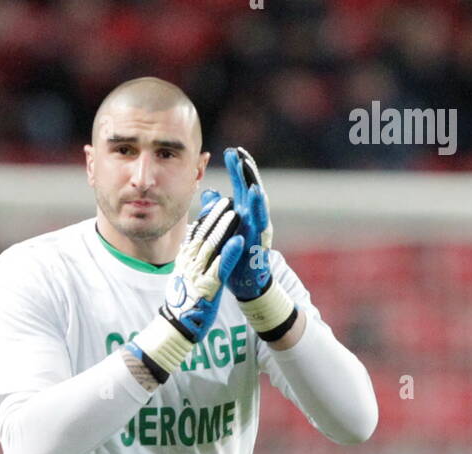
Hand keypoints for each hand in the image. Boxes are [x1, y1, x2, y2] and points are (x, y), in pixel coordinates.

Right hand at [161, 190, 244, 340]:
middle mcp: (190, 264)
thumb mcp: (183, 275)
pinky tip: (239, 241)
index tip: (217, 202)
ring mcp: (197, 275)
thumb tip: (191, 242)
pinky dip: (229, 253)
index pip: (196, 233)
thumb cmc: (183, 302)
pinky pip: (220, 268)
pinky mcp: (207, 287)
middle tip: (228, 200)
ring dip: (223, 228)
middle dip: (216, 216)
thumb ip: (189, 257)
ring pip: (211, 247)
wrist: (175, 326)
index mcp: (185, 260)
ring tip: (235, 212)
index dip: (207, 217)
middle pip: (203, 234)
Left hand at [222, 146, 297, 340]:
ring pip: (258, 203)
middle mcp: (253, 218)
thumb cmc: (235, 257)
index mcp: (243, 213)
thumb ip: (217, 211)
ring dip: (254, 185)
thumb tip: (211, 192)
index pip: (240, 186)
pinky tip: (255, 194)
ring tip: (248, 169)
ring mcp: (259, 229)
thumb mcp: (222, 231)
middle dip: (246, 170)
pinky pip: (260, 222)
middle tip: (239, 152)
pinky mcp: (261, 242)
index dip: (236, 168)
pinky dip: (258, 208)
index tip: (230, 150)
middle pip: (250, 188)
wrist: (245, 285)